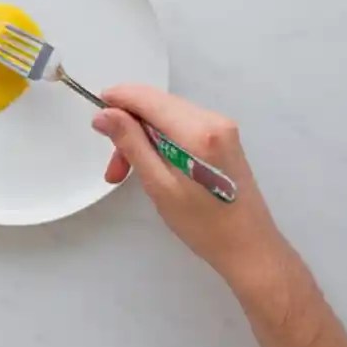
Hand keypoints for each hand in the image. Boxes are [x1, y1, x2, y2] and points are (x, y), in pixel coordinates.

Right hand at [92, 85, 291, 290]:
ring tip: (128, 174)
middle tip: (114, 168)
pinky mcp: (224, 139)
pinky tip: (154, 167)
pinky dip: (161, 142)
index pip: (147, 98)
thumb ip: (131, 143)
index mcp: (197, 130)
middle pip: (157, 105)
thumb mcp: (158, 184)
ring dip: (142, 138)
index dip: (117, 100)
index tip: (96, 120)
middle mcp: (213, 119)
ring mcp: (222, 128)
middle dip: (128, 128)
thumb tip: (104, 113)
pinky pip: (181, 127)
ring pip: (166, 116)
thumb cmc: (203, 224)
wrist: (249, 247)